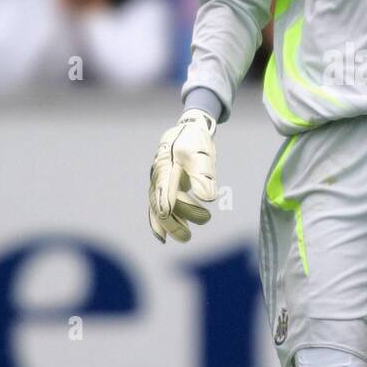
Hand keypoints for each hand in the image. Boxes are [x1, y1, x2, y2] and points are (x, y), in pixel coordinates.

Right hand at [149, 110, 217, 242]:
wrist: (188, 129)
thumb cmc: (196, 141)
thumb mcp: (202, 154)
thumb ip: (204, 175)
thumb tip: (208, 198)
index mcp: (167, 165)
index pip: (163, 186)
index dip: (164, 201)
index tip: (167, 215)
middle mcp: (158, 176)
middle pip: (161, 202)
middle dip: (173, 220)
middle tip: (190, 234)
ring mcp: (159, 182)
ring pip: (160, 208)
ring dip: (172, 223)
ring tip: (187, 237)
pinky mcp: (164, 187)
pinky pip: (159, 207)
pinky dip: (160, 222)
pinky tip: (165, 237)